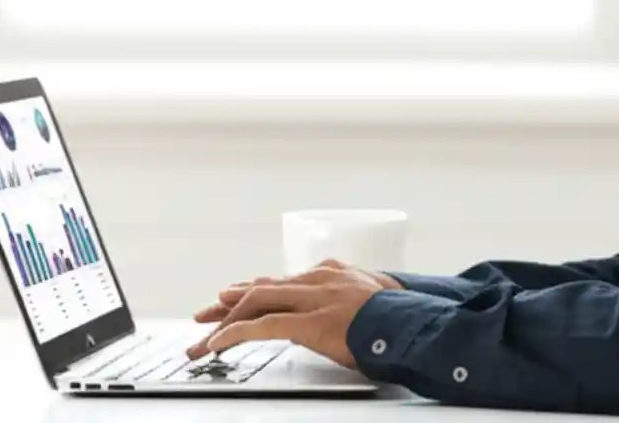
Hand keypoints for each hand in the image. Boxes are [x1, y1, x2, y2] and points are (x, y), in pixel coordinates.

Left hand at [186, 259, 403, 366]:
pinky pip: (261, 326)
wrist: (416, 324)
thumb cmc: (401, 318)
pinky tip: (216, 344)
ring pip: (255, 303)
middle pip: (262, 288)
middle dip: (229, 302)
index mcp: (332, 274)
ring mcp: (312, 299)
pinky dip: (233, 333)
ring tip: (201, 338)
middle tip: (205, 314)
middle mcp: (317, 279)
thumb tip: (344, 314)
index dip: (253, 290)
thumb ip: (351, 301)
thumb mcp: (375, 301)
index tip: (233, 297)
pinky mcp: (309, 322)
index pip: (282, 281)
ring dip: (223, 321)